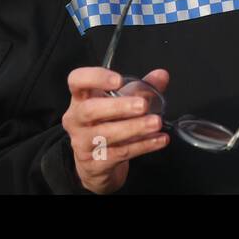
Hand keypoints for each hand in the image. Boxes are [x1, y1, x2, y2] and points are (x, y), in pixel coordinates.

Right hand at [62, 66, 170, 193]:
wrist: (95, 163)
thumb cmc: (107, 123)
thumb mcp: (121, 102)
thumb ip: (142, 87)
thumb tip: (161, 76)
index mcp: (81, 98)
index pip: (77, 80)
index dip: (96, 77)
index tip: (118, 80)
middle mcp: (77, 119)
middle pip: (89, 110)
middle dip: (118, 107)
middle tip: (142, 105)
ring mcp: (82, 142)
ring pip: (106, 134)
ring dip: (135, 128)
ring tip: (156, 123)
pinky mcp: (95, 162)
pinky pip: (120, 152)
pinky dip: (143, 145)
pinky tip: (158, 139)